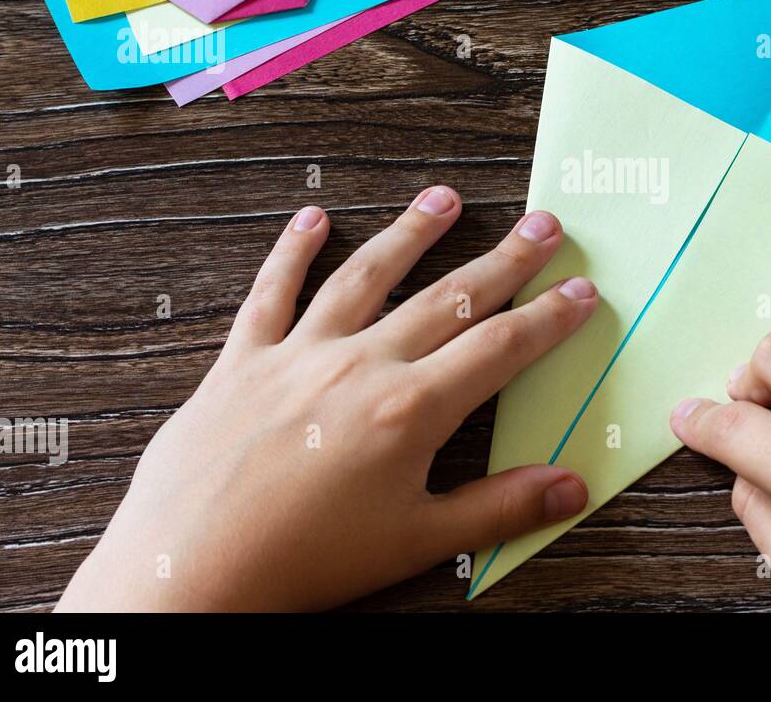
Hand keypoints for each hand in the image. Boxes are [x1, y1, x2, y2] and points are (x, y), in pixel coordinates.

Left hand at [57, 186, 598, 611]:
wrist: (189, 572)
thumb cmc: (305, 563)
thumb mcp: (416, 543)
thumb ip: (498, 508)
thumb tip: (569, 489)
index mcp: (410, 410)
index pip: (500, 348)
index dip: (548, 317)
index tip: (581, 290)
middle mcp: (360, 364)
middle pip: (448, 298)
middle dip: (503, 259)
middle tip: (541, 225)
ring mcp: (299, 355)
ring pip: (366, 276)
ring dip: (410, 234)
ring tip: (442, 199)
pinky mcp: (242, 361)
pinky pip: (271, 293)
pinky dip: (290, 252)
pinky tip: (311, 219)